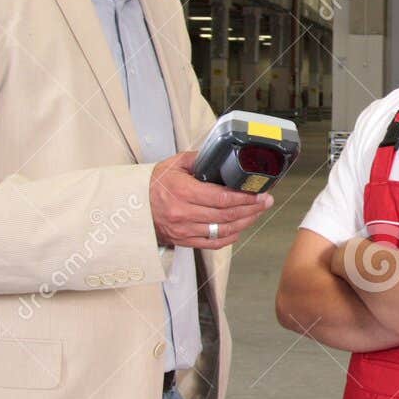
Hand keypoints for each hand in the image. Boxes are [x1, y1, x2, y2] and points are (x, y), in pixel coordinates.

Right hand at [150, 151, 272, 248]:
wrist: (133, 205)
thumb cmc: (154, 183)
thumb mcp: (174, 164)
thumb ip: (199, 159)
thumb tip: (221, 154)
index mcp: (183, 192)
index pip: (221, 198)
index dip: (244, 198)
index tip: (259, 194)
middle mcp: (184, 213)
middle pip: (226, 215)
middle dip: (251, 209)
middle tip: (266, 202)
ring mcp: (184, 230)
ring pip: (222, 230)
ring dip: (244, 222)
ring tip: (257, 213)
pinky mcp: (184, 241)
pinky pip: (212, 243)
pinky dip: (229, 237)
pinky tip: (239, 228)